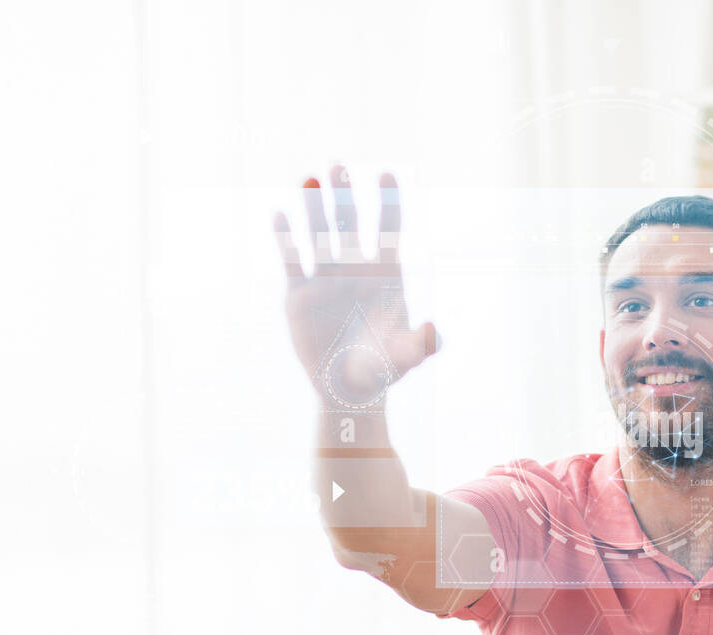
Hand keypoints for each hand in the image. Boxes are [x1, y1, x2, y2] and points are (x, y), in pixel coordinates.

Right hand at [272, 165, 437, 408]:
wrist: (350, 389)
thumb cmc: (384, 369)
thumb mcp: (405, 357)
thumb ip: (421, 344)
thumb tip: (433, 332)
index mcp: (385, 276)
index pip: (388, 230)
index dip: (388, 202)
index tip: (386, 174)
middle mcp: (354, 270)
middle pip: (349, 225)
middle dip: (343, 196)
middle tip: (338, 166)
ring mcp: (326, 280)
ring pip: (319, 235)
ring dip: (313, 208)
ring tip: (309, 178)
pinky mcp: (300, 295)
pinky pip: (292, 261)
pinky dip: (285, 238)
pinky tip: (279, 214)